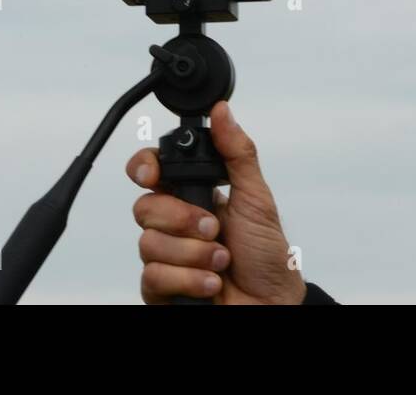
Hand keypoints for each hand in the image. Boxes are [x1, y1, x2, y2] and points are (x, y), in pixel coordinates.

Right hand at [128, 100, 306, 304]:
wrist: (270, 303)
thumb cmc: (267, 254)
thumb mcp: (256, 197)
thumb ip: (237, 153)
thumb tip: (222, 112)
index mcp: (194, 195)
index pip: (152, 173)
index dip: (145, 168)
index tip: (153, 174)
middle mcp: (175, 224)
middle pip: (144, 207)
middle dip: (182, 218)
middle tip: (213, 228)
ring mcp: (166, 257)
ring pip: (148, 243)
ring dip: (192, 254)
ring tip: (221, 260)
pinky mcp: (161, 289)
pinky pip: (152, 277)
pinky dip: (187, 279)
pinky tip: (210, 282)